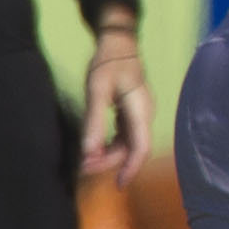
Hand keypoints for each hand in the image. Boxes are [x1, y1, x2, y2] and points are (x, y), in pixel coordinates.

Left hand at [80, 24, 151, 183]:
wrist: (119, 42)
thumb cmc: (108, 63)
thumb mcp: (97, 92)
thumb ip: (94, 122)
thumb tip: (89, 152)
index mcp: (140, 111)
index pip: (140, 148)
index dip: (131, 168)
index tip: (118, 185)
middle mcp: (144, 115)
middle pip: (132, 148)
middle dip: (110, 161)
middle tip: (84, 166)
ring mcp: (139, 114)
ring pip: (128, 143)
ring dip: (109, 154)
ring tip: (86, 159)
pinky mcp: (132, 111)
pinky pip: (125, 135)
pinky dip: (110, 144)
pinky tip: (95, 146)